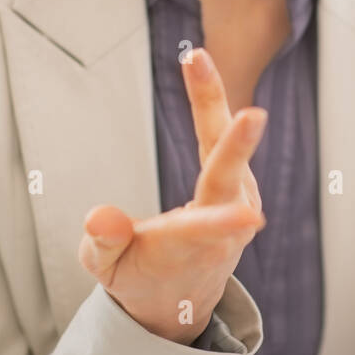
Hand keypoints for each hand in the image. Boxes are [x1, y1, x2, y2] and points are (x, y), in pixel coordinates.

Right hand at [77, 47, 266, 344]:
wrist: (179, 294)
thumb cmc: (139, 278)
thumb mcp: (108, 272)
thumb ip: (105, 245)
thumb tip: (100, 219)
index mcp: (186, 249)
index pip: (203, 232)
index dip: (222, 223)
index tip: (251, 215)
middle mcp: (223, 225)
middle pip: (227, 178)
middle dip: (236, 145)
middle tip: (253, 115)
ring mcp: (237, 201)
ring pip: (226, 146)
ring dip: (210, 100)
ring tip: (195, 59)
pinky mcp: (240, 185)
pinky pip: (225, 138)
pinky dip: (210, 103)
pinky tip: (198, 68)